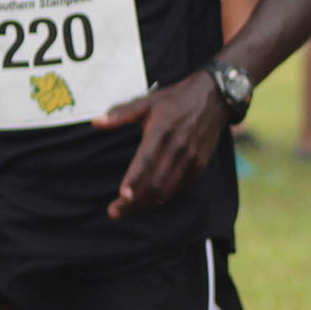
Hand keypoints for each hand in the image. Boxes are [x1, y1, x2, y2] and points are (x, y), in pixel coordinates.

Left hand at [92, 72, 228, 218]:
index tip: (122, 197)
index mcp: (161, 132)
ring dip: (147, 204)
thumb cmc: (176, 99)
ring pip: (167, 191)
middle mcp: (177, 148)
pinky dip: (163, 197)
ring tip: (128, 209)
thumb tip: (96, 123)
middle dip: (134, 202)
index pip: (146, 162)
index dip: (134, 181)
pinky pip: (179, 188)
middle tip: (114, 211)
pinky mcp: (199, 166)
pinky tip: (149, 201)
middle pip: (154, 183)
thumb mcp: (148, 102)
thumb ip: (121, 114)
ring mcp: (190, 159)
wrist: (214, 98)